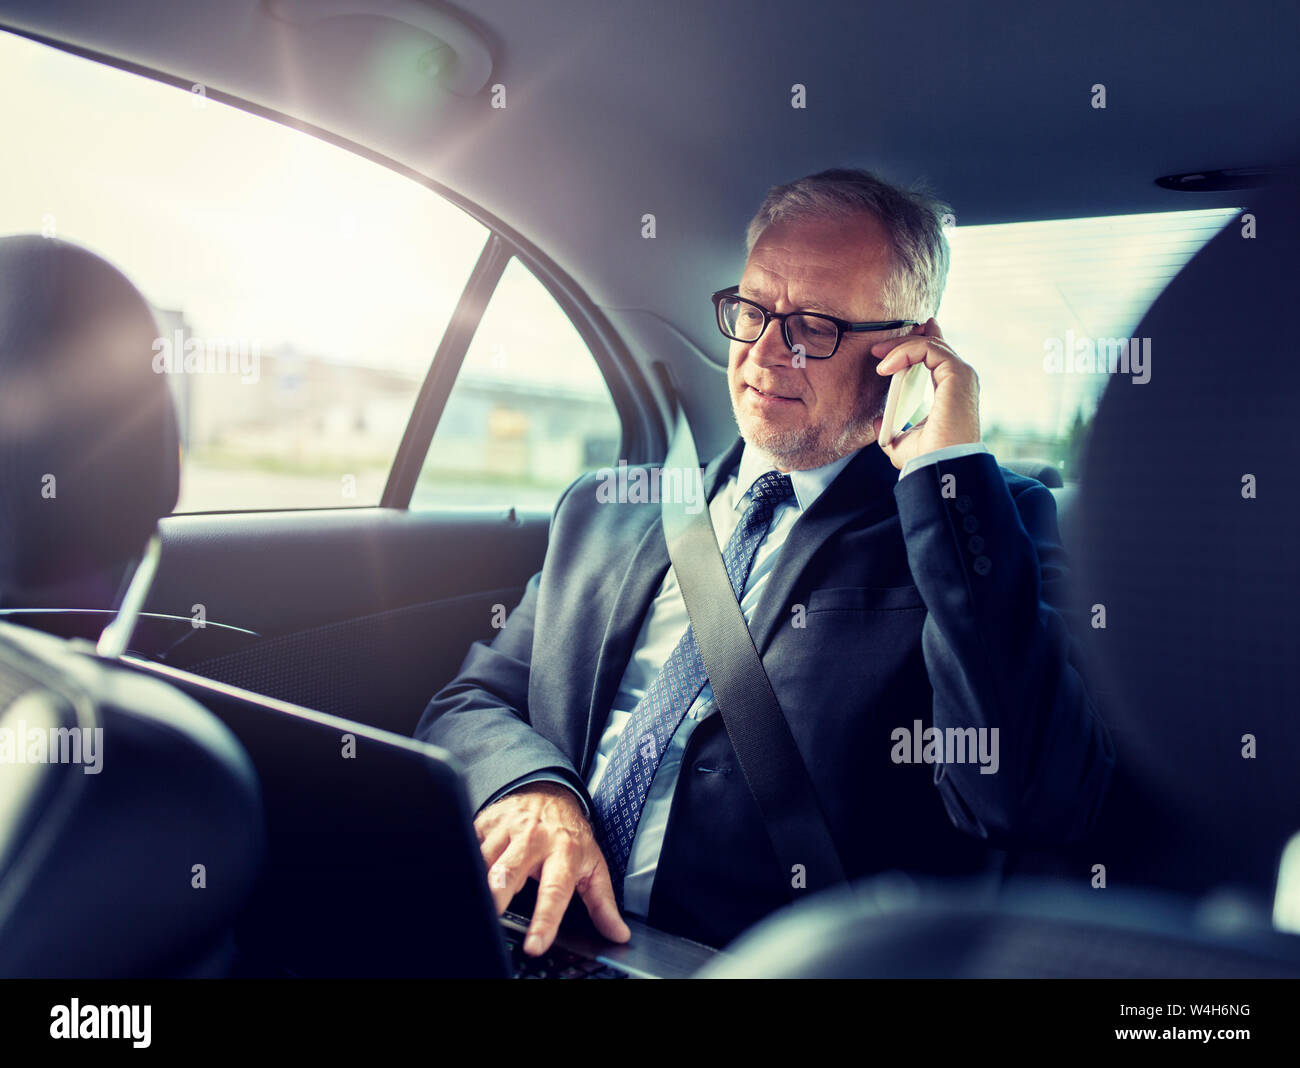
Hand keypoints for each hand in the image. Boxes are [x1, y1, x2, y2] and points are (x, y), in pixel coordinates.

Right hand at [475, 782, 630, 956]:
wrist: (550, 791)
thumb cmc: (570, 835)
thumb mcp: (593, 865)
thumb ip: (602, 902)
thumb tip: (618, 934)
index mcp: (564, 851)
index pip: (555, 891)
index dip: (545, 921)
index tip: (534, 946)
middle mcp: (534, 838)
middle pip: (508, 872)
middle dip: (496, 896)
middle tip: (490, 918)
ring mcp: (507, 829)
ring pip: (483, 861)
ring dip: (477, 884)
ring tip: (474, 904)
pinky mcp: (485, 823)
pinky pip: (467, 848)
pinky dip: (464, 865)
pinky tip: (464, 877)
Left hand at [870, 318, 979, 469]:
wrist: (939, 466)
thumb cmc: (927, 458)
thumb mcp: (902, 442)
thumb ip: (891, 429)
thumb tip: (877, 422)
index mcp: (950, 392)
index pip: (938, 356)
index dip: (918, 342)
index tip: (890, 347)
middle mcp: (959, 380)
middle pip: (934, 344)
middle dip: (905, 340)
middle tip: (877, 349)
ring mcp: (960, 375)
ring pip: (929, 343)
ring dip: (899, 347)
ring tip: (878, 358)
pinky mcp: (958, 374)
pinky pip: (929, 348)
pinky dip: (905, 352)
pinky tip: (886, 368)